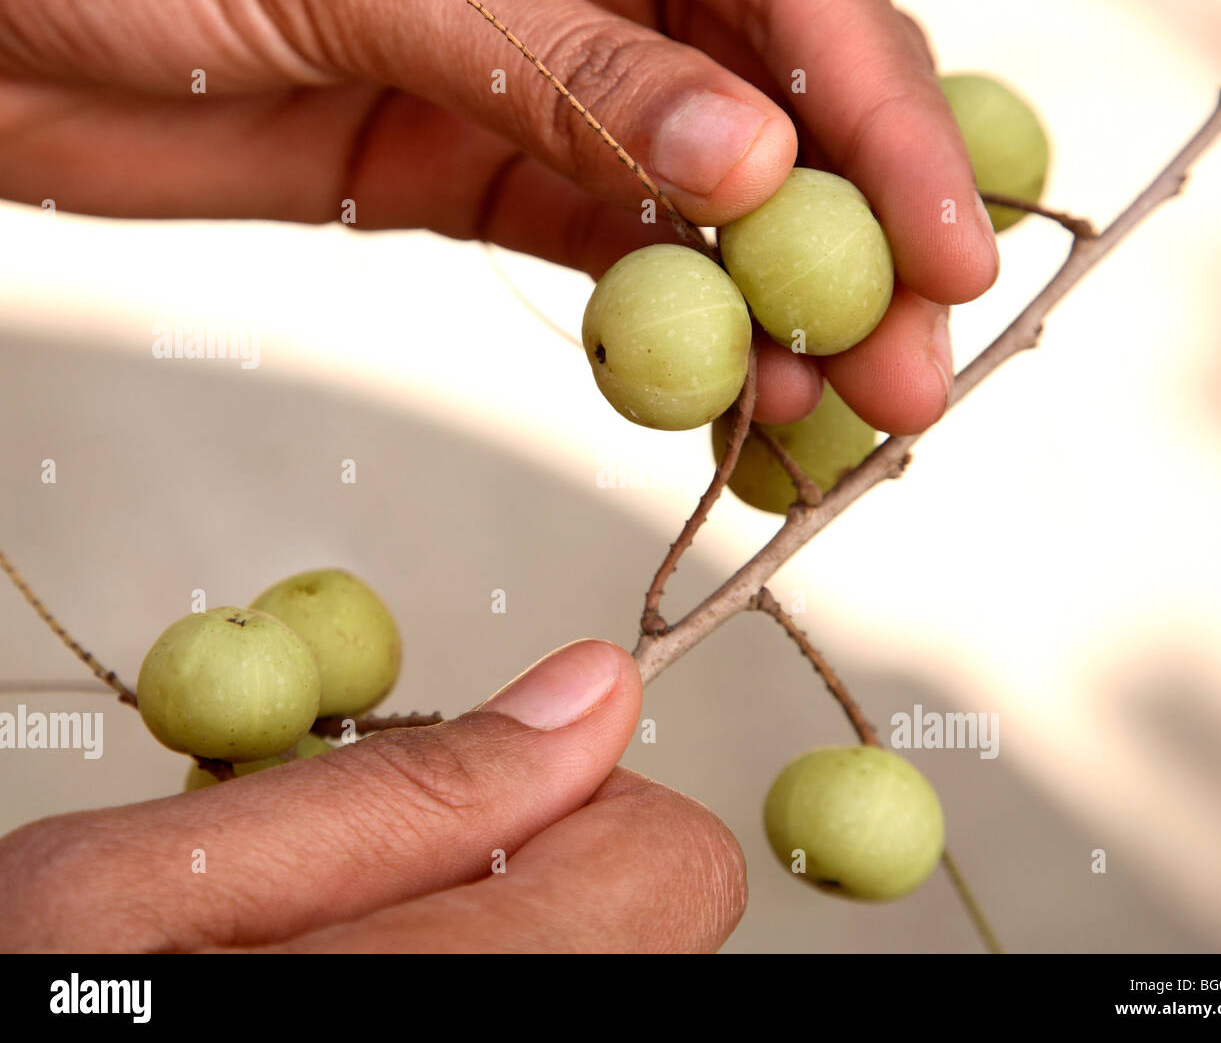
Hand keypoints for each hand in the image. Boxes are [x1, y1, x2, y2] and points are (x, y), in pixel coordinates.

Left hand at [0, 0, 994, 432]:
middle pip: (782, 114)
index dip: (887, 129)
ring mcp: (546, 84)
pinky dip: (676, 331)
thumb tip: (742, 153)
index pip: (795, 1)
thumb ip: (563, 66)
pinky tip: (726, 394)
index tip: (946, 250)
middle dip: (858, 250)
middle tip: (908, 376)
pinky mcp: (484, 170)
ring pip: (710, 204)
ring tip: (827, 413)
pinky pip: (615, 258)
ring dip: (778, 313)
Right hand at [0, 640, 745, 952]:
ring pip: (607, 952)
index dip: (562, 793)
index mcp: (456, 1003)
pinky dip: (481, 962)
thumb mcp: (143, 890)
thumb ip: (390, 792)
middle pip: (658, 912)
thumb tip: (587, 692)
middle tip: (385, 884)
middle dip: (534, 855)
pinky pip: (553, 985)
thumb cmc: (26, 1018)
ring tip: (355, 944)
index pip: (674, 862)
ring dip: (503, 919)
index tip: (460, 797)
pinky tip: (375, 973)